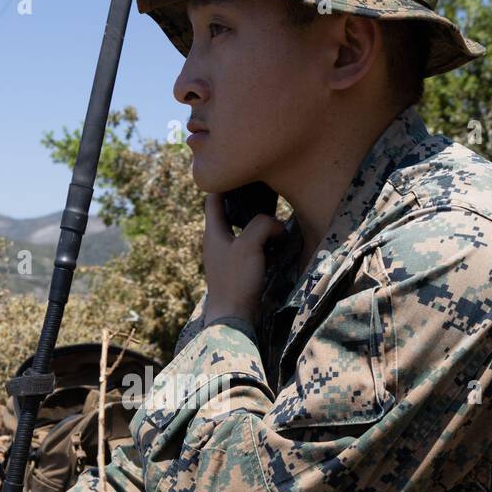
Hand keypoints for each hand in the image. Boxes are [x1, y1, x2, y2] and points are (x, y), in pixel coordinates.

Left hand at [202, 192, 286, 326]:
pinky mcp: (238, 271)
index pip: (213, 197)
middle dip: (248, 203)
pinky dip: (263, 243)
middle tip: (267, 193)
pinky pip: (251, 249)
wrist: (234, 320)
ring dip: (259, 225)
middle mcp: (217, 242)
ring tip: (277, 220)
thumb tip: (277, 224)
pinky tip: (278, 247)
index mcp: (213, 232)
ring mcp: (227, 257)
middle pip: (230, 212)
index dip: (224, 181)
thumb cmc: (237, 281)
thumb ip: (262, 225)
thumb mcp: (250, 245)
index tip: (241, 170)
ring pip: (243, 231)